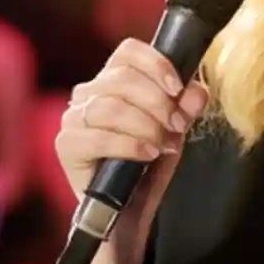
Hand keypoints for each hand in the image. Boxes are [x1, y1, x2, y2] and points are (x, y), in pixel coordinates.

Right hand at [55, 38, 207, 235]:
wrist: (129, 211)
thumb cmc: (149, 164)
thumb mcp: (175, 130)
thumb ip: (186, 106)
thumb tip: (197, 90)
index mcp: (113, 79)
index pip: (128, 51)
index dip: (155, 64)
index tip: (177, 88)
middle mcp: (89, 92)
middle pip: (123, 78)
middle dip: (158, 102)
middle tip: (176, 126)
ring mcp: (73, 118)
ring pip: (110, 106)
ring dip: (145, 125)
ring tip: (161, 144)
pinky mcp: (66, 145)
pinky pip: (97, 136)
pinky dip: (129, 144)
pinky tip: (146, 154)